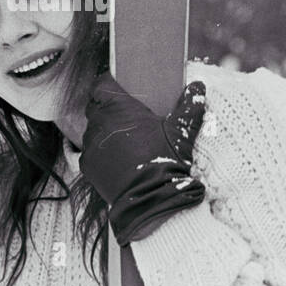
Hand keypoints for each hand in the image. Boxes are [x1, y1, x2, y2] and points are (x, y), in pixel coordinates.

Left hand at [79, 72, 206, 244]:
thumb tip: (197, 87)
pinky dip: (101, 153)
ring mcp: (91, 145)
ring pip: (93, 130)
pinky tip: (118, 159)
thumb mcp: (181, 134)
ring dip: (104, 130)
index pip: (101, 85)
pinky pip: (91, 152)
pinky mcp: (87, 166)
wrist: (149, 200)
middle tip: (127, 115)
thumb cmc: (164, 162)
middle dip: (107, 108)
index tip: (118, 87)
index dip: (108, 84)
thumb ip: (189, 107)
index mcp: (118, 109)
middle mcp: (99, 124)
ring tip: (125, 140)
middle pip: (96, 107)